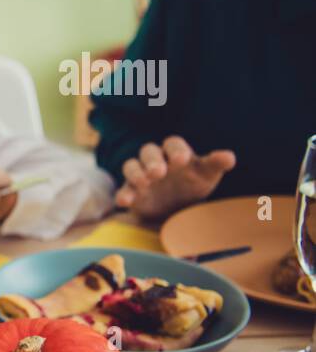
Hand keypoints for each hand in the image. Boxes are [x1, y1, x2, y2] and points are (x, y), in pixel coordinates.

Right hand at [114, 136, 235, 218]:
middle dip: (152, 160)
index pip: (172, 144)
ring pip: (131, 166)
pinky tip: (125, 201)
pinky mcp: (131, 192)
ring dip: (135, 172)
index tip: (181, 160)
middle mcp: (155, 161)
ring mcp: (141, 176)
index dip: (176, 150)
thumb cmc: (193, 184)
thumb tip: (230, 157)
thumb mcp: (207, 175)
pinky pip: (123, 190)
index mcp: (175, 153)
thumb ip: (216, 164)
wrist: (176, 207)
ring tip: (144, 182)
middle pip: (148, 151)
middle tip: (159, 172)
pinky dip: (122, 194)